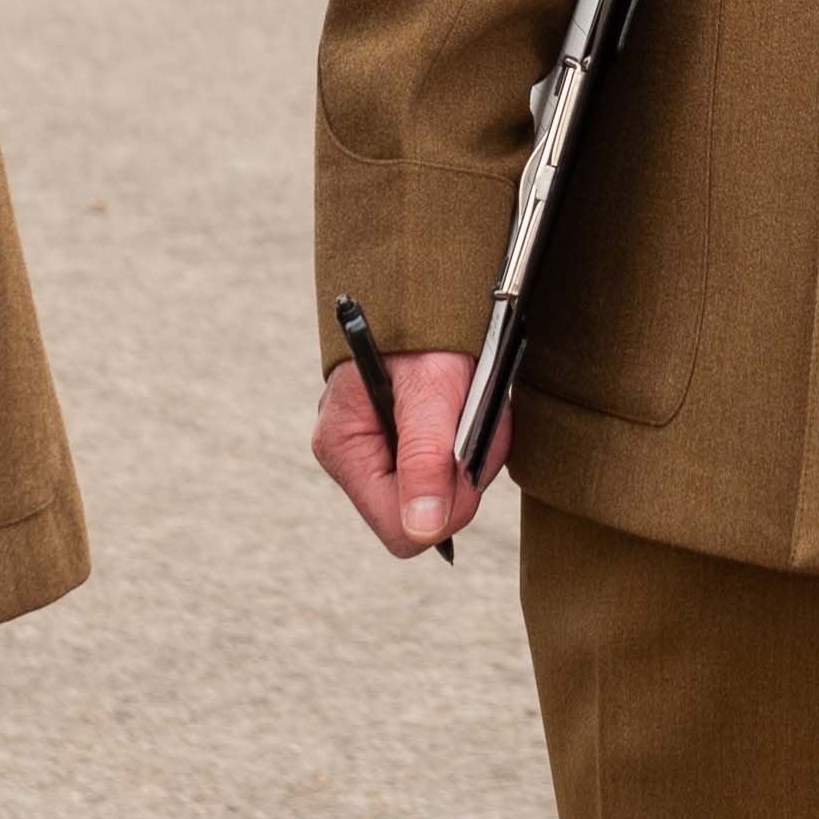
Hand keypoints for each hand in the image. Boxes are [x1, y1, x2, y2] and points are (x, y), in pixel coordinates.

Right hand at [314, 343, 495, 555]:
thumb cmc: (423, 333)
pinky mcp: (403, 441)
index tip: (469, 460)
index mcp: (345, 450)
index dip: (447, 508)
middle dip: (462, 475)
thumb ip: (425, 459)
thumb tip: (423, 531)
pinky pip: (446, 468)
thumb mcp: (431, 392)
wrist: (426, 287)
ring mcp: (377, 451)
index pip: (400, 531)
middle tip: (474, 421)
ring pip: (442, 493)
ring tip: (470, 404)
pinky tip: (466, 408)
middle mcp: (354, 458)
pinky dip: (468, 443)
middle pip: (424, 514)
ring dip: (471, 455)